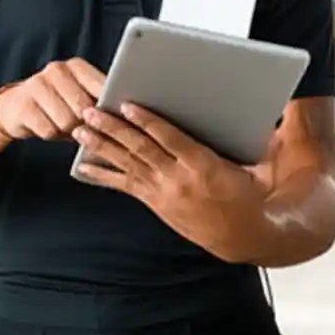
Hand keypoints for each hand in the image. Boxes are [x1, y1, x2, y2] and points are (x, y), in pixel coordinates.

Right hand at [0, 58, 104, 140]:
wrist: (15, 107)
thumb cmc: (58, 105)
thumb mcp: (79, 97)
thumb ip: (99, 101)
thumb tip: (124, 117)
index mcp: (77, 66)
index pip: (102, 86)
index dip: (108, 107)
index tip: (112, 120)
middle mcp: (57, 70)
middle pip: (85, 108)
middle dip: (86, 124)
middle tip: (83, 128)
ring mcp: (38, 84)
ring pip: (67, 121)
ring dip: (68, 131)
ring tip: (65, 127)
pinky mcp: (23, 104)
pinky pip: (48, 130)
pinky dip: (52, 135)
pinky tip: (48, 127)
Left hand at [72, 103, 270, 261]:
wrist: (245, 235)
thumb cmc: (251, 190)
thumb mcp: (253, 160)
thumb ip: (242, 131)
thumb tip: (253, 100)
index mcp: (205, 167)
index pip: (170, 139)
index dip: (148, 121)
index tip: (129, 104)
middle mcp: (180, 181)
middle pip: (141, 149)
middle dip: (113, 129)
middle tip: (91, 110)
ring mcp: (165, 194)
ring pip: (128, 164)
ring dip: (102, 145)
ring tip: (81, 128)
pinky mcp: (156, 203)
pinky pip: (125, 185)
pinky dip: (103, 173)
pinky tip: (83, 164)